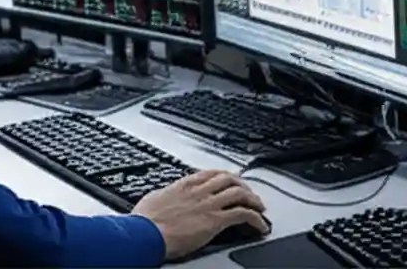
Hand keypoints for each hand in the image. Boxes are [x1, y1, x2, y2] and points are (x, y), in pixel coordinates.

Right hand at [132, 169, 268, 259]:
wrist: (146, 233)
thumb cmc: (145, 220)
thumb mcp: (154, 199)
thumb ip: (165, 195)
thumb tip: (164, 196)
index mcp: (184, 185)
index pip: (211, 173)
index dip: (225, 176)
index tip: (231, 181)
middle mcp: (199, 191)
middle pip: (229, 179)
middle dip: (243, 185)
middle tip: (249, 194)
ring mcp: (208, 204)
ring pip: (240, 193)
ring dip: (254, 200)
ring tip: (260, 208)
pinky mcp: (215, 221)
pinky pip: (243, 215)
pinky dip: (256, 219)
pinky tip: (260, 226)